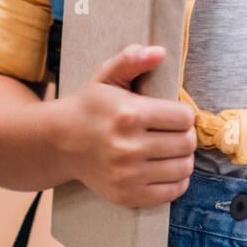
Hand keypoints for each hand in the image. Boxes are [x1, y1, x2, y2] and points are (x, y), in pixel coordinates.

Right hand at [49, 44, 196, 206]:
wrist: (61, 143)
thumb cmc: (91, 107)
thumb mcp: (107, 76)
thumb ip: (132, 60)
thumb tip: (159, 52)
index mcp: (128, 114)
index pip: (183, 117)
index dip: (183, 113)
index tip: (174, 113)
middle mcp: (127, 147)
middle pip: (186, 143)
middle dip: (185, 135)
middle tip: (174, 131)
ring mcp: (127, 175)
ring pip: (183, 167)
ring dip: (183, 157)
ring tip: (171, 148)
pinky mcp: (127, 195)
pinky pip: (172, 191)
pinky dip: (177, 180)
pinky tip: (166, 167)